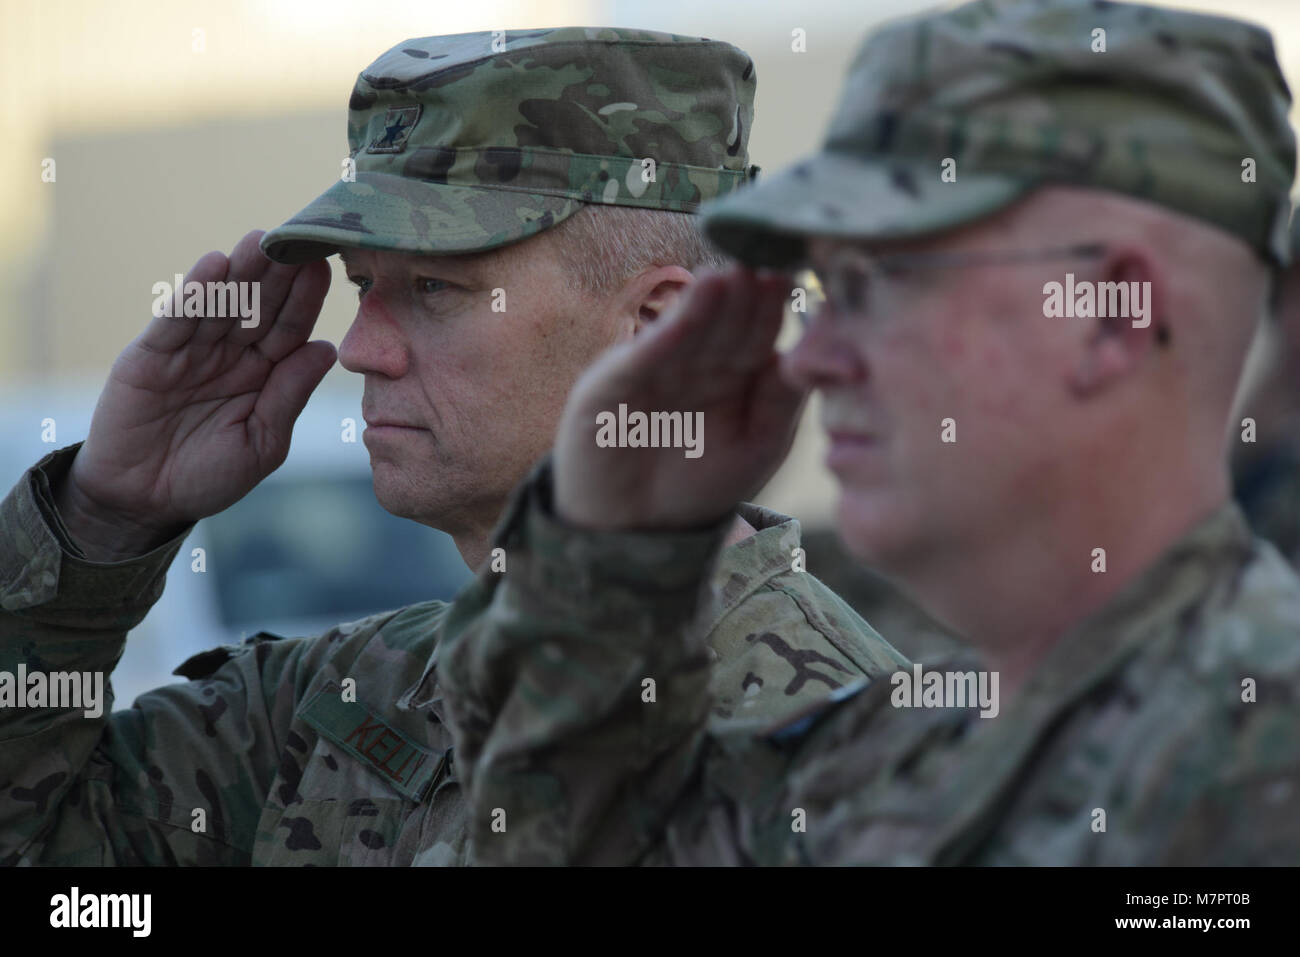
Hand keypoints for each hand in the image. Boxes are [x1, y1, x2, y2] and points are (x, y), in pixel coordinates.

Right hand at [55, 230, 335, 559]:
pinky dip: (193, 294)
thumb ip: (288, 397)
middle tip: (298, 236)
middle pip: (257, 306)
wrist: (142, 503)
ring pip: (220, 305)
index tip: (326, 264)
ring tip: (259, 241)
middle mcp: (229, 354)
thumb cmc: (208, 476)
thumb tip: (325, 349)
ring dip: (239, 272)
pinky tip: (213, 267)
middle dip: (277, 272)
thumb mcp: (261, 443)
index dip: (305, 298)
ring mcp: (189, 352)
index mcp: (263, 373)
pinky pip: (176, 321)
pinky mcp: (150, 356)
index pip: (289, 328)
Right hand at [553, 267, 805, 531]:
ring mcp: (654, 366)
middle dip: (744, 296)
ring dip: (705, 302)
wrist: (636, 531)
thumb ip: (783, 398)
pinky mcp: (613, 382)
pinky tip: (684, 313)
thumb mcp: (758, 443)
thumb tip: (807, 350)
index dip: (773, 306)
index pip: (758, 329)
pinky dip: (666, 333)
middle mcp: (696, 359)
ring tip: (726, 276)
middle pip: (725, 321)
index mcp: (735, 369)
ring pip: (686, 329)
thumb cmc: (702, 485)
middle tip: (763, 266)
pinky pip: (645, 355)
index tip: (793, 279)